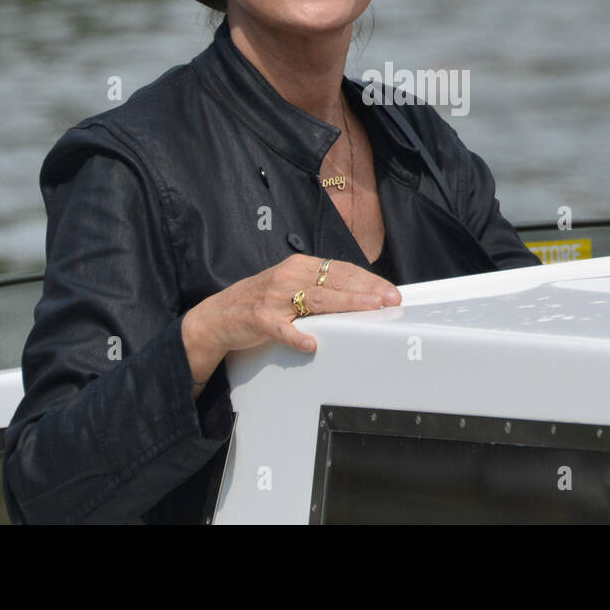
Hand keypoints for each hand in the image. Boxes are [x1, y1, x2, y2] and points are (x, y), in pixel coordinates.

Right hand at [182, 254, 400, 365]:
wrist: (219, 314)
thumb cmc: (262, 301)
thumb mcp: (292, 287)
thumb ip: (320, 288)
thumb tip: (359, 295)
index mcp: (299, 266)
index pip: (341, 270)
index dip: (368, 280)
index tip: (390, 291)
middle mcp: (288, 277)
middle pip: (334, 282)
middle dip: (365, 291)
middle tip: (389, 299)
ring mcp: (273, 297)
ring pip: (315, 299)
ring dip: (344, 304)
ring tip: (367, 309)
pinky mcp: (259, 319)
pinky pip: (281, 328)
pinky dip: (296, 336)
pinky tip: (312, 344)